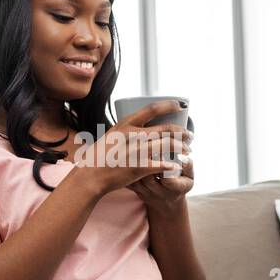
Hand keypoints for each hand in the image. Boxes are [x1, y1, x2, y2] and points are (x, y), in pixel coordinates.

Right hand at [69, 99, 191, 197]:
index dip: (169, 105)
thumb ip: (126, 131)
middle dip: (181, 131)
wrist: (90, 175)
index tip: (181, 104)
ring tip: (188, 151)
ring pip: (167, 145)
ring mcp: (136, 150)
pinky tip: (178, 166)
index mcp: (125, 124)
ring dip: (181, 148)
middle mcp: (132, 135)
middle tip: (190, 135)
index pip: (152, 109)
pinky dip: (172, 164)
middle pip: (164, 129)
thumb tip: (140, 127)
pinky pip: (161, 164)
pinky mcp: (138, 166)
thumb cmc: (99, 157)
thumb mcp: (111, 136)